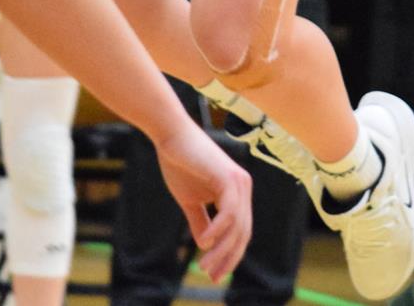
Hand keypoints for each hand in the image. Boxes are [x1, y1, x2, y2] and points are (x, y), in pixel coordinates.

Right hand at [151, 121, 252, 281]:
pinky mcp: (228, 177)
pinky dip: (218, 229)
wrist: (170, 136)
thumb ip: (200, 221)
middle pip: (242, 233)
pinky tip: (205, 242)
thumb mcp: (191, 200)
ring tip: (205, 265)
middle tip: (212, 277)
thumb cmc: (179, 163)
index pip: (240, 231)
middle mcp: (243, 187)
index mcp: (237, 193)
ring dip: (221, 249)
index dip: (229, 255)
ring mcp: (239, 182)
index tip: (214, 274)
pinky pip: (229, 211)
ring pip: (237, 226)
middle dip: (227, 258)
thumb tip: (205, 245)